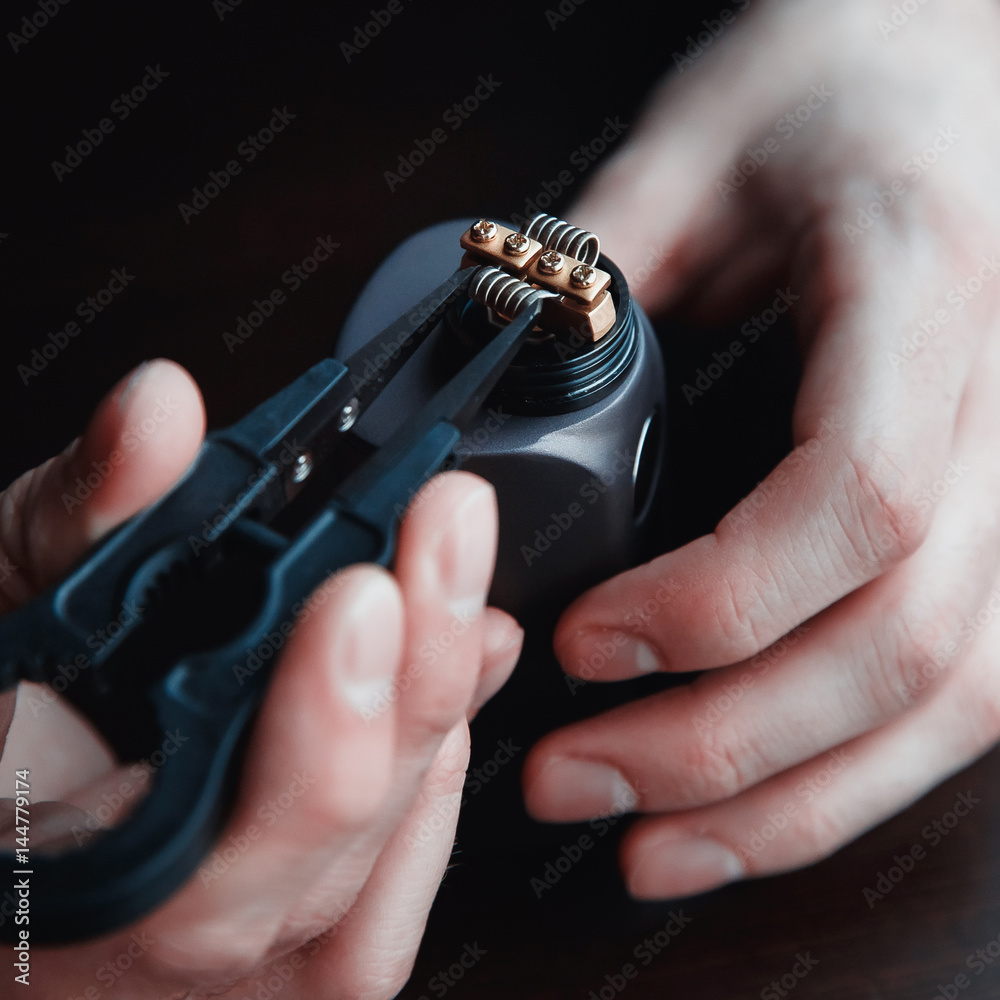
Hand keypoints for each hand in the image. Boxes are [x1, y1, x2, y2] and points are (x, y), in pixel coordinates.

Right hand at [0, 359, 521, 996]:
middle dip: (410, 683)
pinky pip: (382, 918)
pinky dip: (432, 802)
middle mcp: (148, 951)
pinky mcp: (280, 961)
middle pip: (323, 854)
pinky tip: (451, 701)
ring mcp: (226, 970)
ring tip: (459, 592)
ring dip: (433, 724)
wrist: (0, 797)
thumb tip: (160, 409)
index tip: (361, 593)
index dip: (310, 730)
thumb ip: (86, 512)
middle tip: (448, 536)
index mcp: (56, 875)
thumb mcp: (15, 587)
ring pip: (370, 883)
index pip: (195, 849)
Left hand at [523, 0, 999, 898]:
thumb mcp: (707, 141)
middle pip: (897, 641)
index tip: (585, 639)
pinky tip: (743, 811)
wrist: (961, 78)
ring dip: (785, 800)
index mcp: (931, 291)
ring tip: (644, 844)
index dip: (717, 601)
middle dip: (722, 744)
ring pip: (947, 704)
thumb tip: (492, 367)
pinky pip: (958, 694)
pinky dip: (846, 777)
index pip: (860, 498)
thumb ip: (598, 256)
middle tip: (567, 780)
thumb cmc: (844, 86)